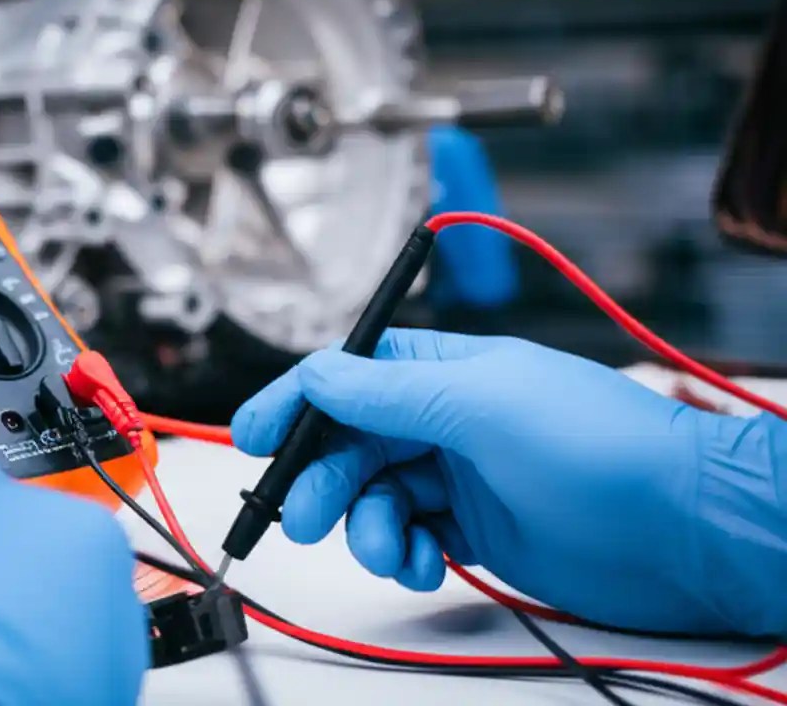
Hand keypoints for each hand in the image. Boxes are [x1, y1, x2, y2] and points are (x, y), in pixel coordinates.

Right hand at [232, 329, 786, 635]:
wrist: (681, 527)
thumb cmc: (598, 446)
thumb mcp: (480, 403)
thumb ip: (387, 394)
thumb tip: (314, 377)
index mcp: (443, 370)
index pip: (345, 377)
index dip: (293, 405)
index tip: (251, 438)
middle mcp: (444, 418)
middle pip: (348, 442)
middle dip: (320, 478)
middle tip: (306, 515)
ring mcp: (458, 474)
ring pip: (371, 495)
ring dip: (361, 524)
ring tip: (387, 547)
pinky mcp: (473, 528)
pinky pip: (406, 536)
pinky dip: (397, 553)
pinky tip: (418, 562)